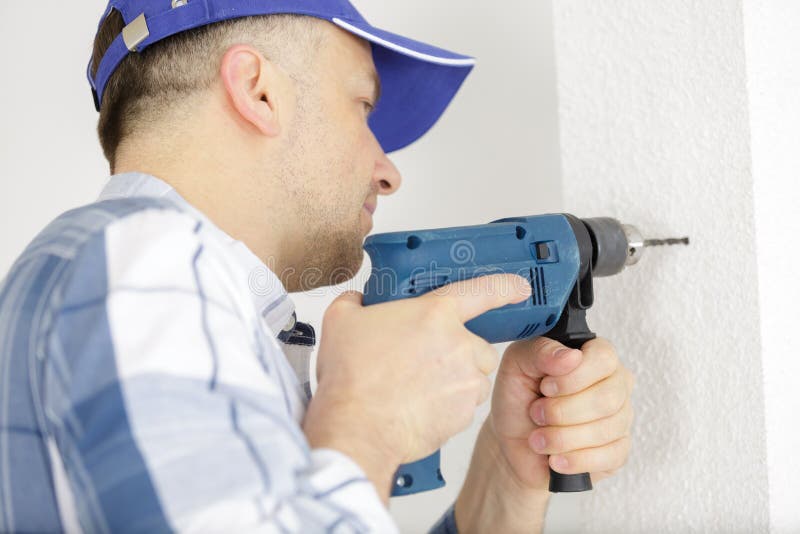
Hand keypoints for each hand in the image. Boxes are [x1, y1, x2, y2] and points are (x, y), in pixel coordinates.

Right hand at [303, 273, 530, 500]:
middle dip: (459, 352)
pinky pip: (464, 406)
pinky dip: (448, 407)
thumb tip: (359, 303)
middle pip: (477, 345)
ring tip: (419, 387)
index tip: (519, 287)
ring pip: (474, 377)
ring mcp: (465, 381)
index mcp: (434, 315)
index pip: (480, 292)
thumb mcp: (341, 321)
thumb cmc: (352, 378)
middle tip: (425, 361)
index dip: (504, 286)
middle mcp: (458, 345)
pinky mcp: (463, 414)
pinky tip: (418, 407)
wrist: (356, 427)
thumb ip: (356, 303)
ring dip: (456, 380)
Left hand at [493, 337, 633, 489]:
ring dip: (562, 437)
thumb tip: (571, 356)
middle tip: (536, 414)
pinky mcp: (618, 451)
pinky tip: (555, 458)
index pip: (604, 357)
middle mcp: (615, 383)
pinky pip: (609, 456)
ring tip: (538, 438)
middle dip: (562, 411)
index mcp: (593, 355)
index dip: (573, 376)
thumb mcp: (517, 365)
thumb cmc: (518, 397)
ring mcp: (620, 418)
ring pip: (606, 429)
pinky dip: (575, 459)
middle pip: (607, 397)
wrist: (514, 441)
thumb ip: (540, 351)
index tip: (545, 388)